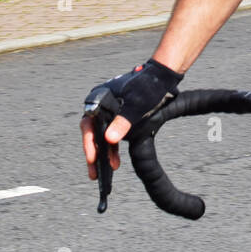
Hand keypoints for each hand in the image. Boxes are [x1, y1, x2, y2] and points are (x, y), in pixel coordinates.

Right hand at [82, 58, 183, 179]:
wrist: (162, 77)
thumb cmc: (148, 87)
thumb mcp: (136, 105)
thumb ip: (123, 122)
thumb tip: (109, 139)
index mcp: (100, 97)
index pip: (88, 123)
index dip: (89, 142)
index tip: (92, 158)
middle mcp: (101, 104)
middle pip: (91, 132)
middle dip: (93, 153)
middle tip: (94, 174)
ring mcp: (109, 110)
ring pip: (100, 135)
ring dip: (102, 153)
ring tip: (105, 173)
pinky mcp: (118, 116)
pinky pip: (110, 134)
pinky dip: (111, 148)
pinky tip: (115, 161)